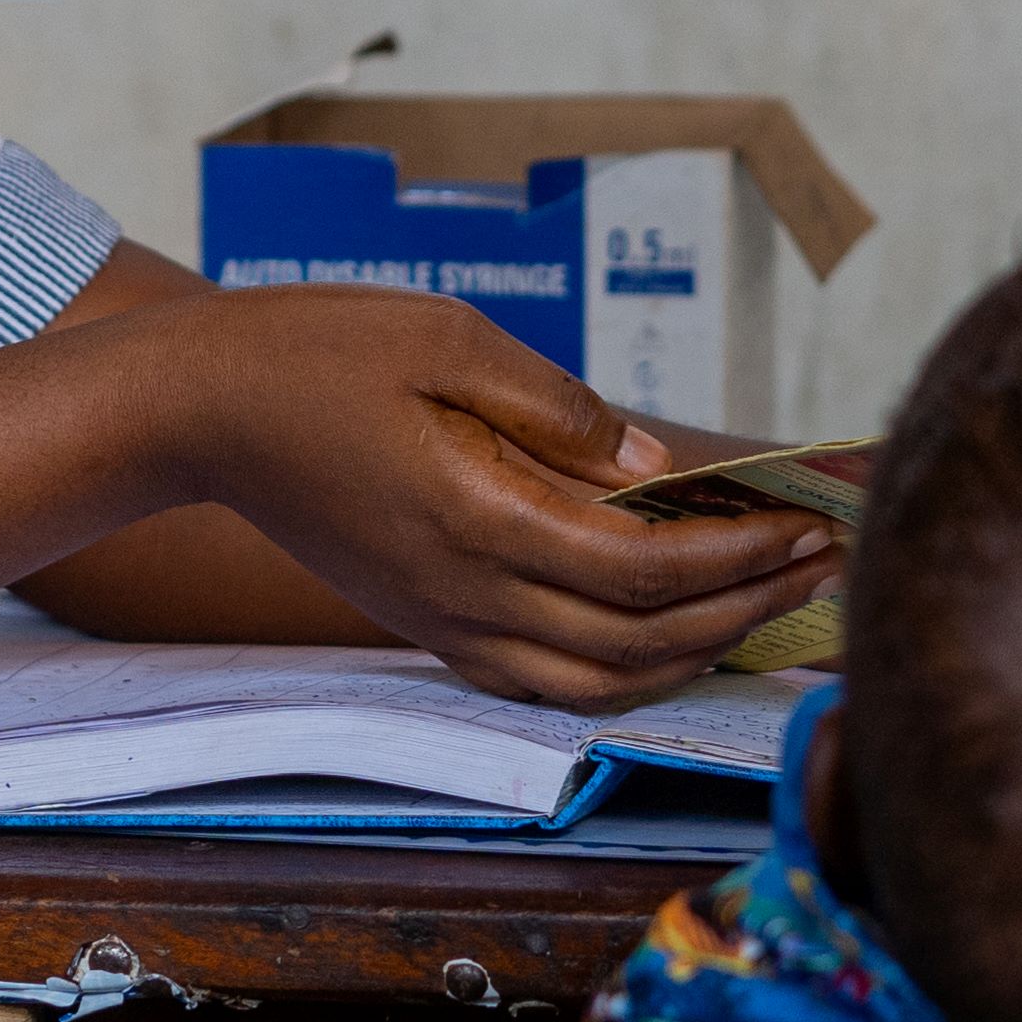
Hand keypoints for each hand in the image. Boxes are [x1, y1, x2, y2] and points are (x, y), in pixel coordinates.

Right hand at [139, 286, 834, 709]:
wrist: (198, 411)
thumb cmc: (315, 352)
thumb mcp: (447, 337)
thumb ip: (559, 408)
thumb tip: (656, 463)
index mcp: (477, 519)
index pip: (645, 569)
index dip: (741, 557)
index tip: (809, 528)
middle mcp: (465, 594)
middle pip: (639, 641)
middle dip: (746, 610)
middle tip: (823, 567)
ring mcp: (443, 622)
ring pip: (597, 683)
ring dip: (695, 654)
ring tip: (765, 602)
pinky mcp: (428, 626)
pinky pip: (545, 682)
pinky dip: (625, 672)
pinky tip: (671, 630)